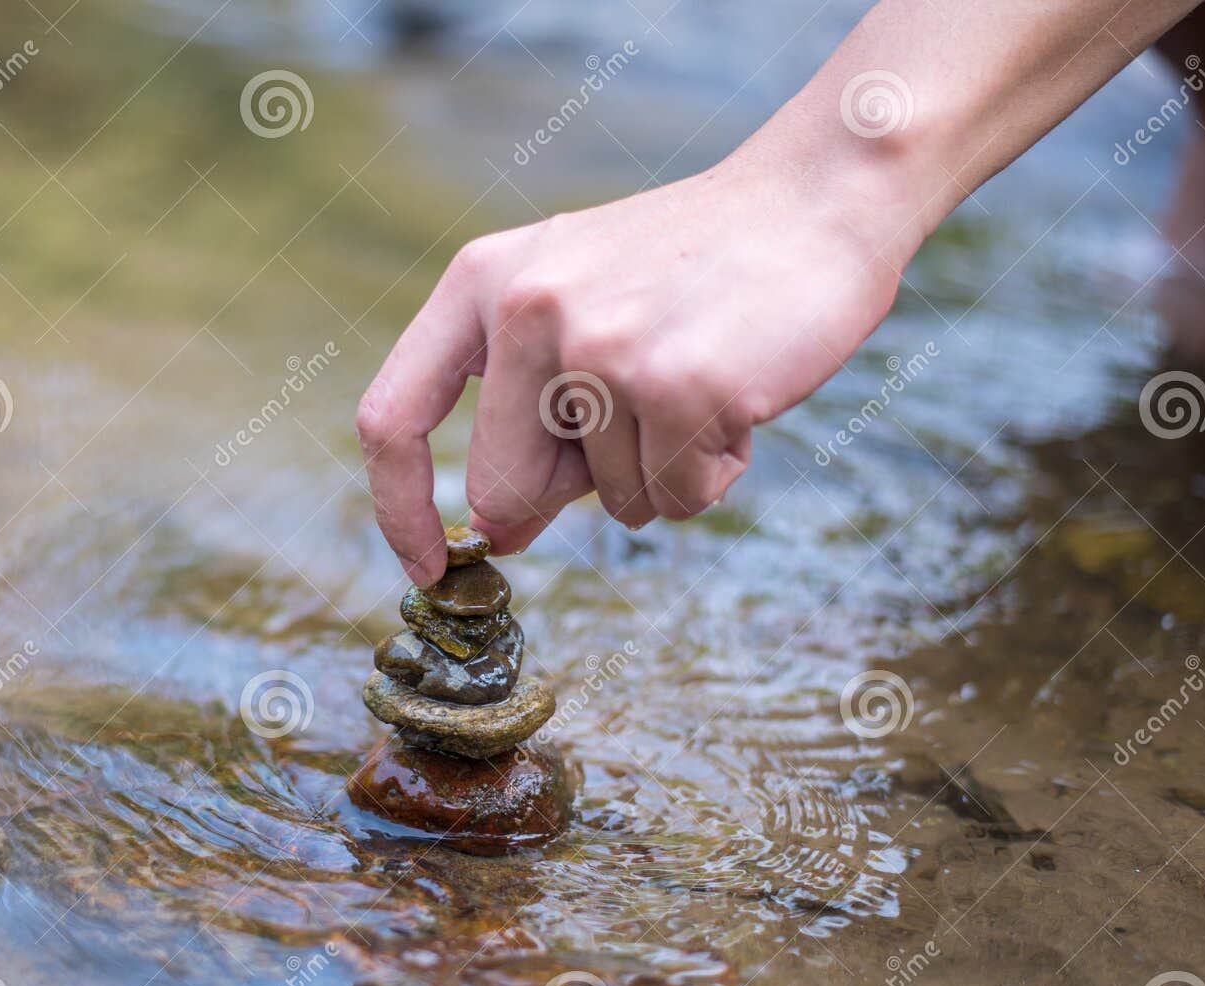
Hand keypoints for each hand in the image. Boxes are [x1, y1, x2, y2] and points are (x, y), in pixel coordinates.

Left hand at [356, 144, 904, 585]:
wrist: (814, 199)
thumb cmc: (689, 271)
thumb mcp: (576, 314)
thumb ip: (523, 416)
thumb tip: (495, 532)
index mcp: (480, 283)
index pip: (391, 418)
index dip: (401, 510)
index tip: (430, 567)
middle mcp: (526, 309)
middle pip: (501, 488)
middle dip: (565, 492)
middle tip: (635, 425)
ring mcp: (600, 345)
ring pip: (608, 501)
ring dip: (661, 470)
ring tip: (698, 378)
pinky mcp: (678, 384)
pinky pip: (678, 498)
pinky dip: (713, 472)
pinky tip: (737, 394)